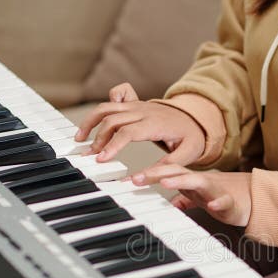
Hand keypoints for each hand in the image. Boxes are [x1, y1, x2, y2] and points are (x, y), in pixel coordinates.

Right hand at [75, 82, 205, 165]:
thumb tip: (139, 180)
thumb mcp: (188, 155)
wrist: (198, 117)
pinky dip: (104, 106)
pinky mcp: (134, 103)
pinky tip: (96, 121)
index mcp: (155, 123)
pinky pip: (115, 97)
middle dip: (97, 139)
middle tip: (89, 157)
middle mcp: (143, 111)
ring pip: (107, 107)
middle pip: (112, 120)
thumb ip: (165, 167)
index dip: (112, 145)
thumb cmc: (192, 137)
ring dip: (91, 121)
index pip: (128, 132)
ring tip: (80, 139)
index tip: (101, 159)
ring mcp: (137, 105)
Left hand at [137, 165, 252, 226]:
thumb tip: (168, 203)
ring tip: (164, 182)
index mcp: (190, 180)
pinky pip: (224, 201)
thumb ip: (183, 199)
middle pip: (175, 172)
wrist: (254, 198)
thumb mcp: (198, 197)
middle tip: (135, 179)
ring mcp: (215, 190)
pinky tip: (211, 206)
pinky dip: (218, 203)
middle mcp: (200, 181)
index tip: (125, 182)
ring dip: (180, 181)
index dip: (145, 176)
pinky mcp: (230, 202)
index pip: (164, 173)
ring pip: (197, 181)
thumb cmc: (224, 196)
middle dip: (155, 174)